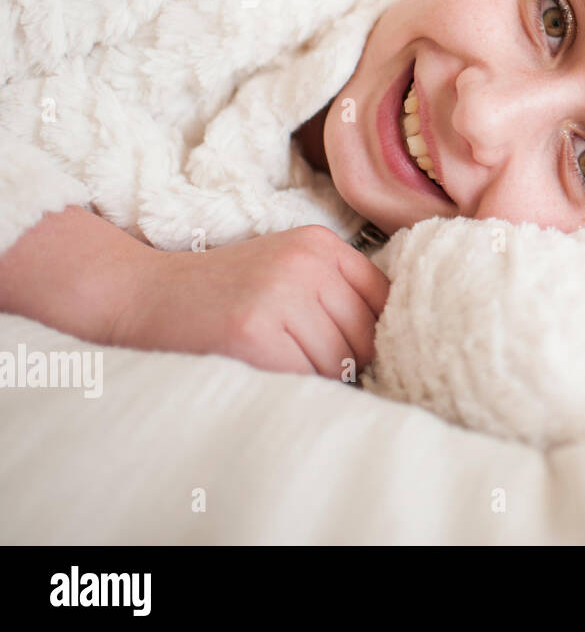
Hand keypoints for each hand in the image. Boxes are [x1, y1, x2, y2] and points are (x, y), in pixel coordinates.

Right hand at [117, 225, 389, 378]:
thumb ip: (337, 289)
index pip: (385, 298)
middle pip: (365, 336)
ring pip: (338, 363)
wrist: (143, 293)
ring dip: (317, 378)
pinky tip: (264, 371)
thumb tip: (396, 338)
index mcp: (320, 243)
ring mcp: (280, 296)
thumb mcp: (287, 266)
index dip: (375, 332)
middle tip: (305, 361)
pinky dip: (292, 388)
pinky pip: (304, 379)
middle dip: (346, 361)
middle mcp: (306, 264)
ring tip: (280, 363)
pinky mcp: (254, 334)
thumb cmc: (223, 289)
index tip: (354, 350)